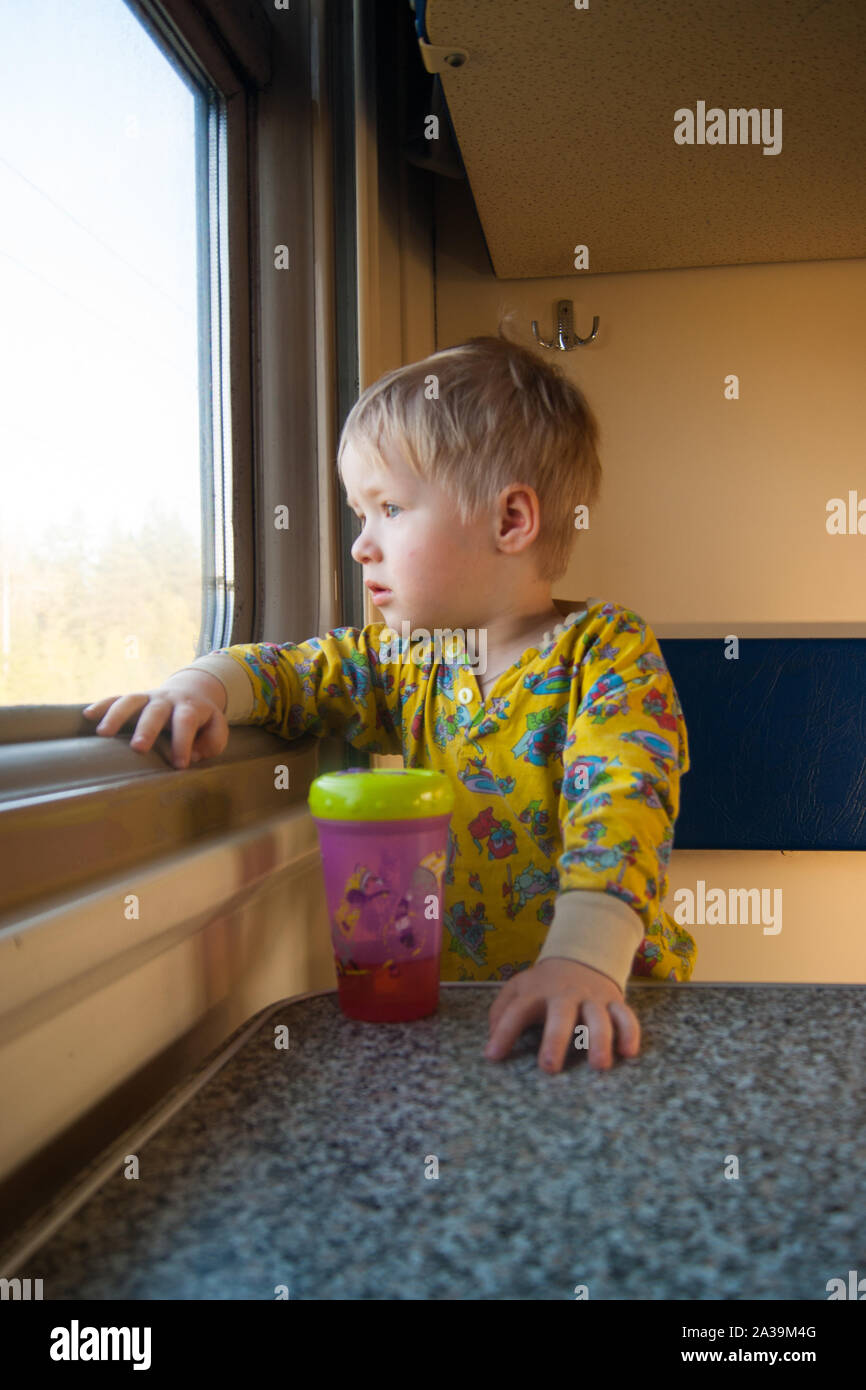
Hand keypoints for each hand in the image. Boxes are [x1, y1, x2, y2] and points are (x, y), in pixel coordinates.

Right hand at [83, 674, 228, 768]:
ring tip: (103, 734)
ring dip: (116, 715)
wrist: (191, 691)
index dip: (183, 742)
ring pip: (131, 701)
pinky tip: (87, 716)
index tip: (180, 765)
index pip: (187, 721)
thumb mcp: (217, 730)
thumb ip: (211, 743)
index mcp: (190, 707)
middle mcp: (167, 700)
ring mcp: (148, 697)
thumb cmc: (203, 721)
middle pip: (156, 710)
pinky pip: (115, 698)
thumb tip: (194, 756)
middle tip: (138, 748)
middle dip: (147, 728)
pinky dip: (101, 705)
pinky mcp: (134, 700)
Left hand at [483, 957, 640, 1072]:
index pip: (516, 1011)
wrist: (580, 956)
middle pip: (561, 1016)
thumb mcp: (518, 989)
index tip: (493, 1056)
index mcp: (537, 993)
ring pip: (598, 1017)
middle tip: (549, 1067)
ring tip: (599, 1065)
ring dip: (599, 1040)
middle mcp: (565, 995)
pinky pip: (626, 1016)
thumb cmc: (543, 985)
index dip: (503, 1033)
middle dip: (555, 1040)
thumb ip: (502, 1013)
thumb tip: (492, 1046)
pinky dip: (630, 1032)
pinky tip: (628, 1052)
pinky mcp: (614, 1002)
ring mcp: (592, 998)